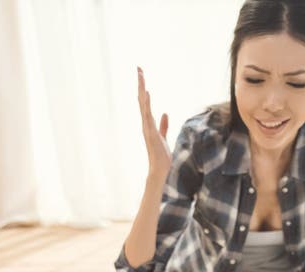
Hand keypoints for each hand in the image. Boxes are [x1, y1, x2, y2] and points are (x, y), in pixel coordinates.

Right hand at [137, 66, 170, 182]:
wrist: (162, 171)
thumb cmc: (163, 156)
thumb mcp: (164, 136)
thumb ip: (163, 125)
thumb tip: (165, 113)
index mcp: (149, 124)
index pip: (145, 103)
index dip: (143, 89)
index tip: (142, 76)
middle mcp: (146, 124)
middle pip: (142, 100)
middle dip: (140, 84)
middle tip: (139, 68)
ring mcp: (147, 128)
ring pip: (143, 104)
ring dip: (142, 89)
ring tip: (141, 75)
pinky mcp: (150, 132)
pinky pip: (147, 115)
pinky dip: (146, 104)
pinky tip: (146, 92)